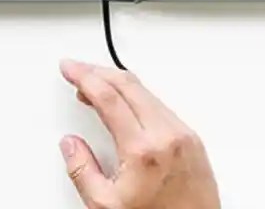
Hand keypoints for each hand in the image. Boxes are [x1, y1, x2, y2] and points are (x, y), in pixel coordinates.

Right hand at [59, 60, 219, 208]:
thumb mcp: (105, 206)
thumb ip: (82, 170)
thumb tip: (71, 144)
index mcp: (144, 149)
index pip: (109, 97)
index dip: (85, 76)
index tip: (70, 69)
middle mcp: (168, 136)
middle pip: (129, 86)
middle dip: (99, 73)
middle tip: (78, 71)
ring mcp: (185, 137)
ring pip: (148, 94)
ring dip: (120, 85)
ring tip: (96, 89)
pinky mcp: (194, 142)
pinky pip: (162, 107)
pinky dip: (139, 99)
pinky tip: (126, 105)